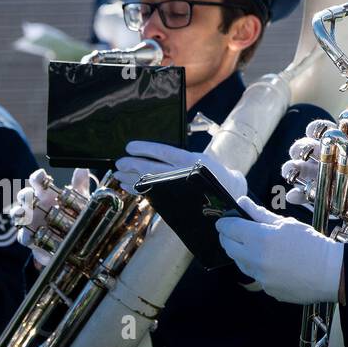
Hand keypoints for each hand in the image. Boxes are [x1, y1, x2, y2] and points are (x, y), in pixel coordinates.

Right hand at [14, 167, 90, 267]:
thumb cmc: (73, 213)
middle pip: (24, 195)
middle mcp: (36, 205)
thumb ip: (80, 184)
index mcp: (46, 193)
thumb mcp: (80, 199)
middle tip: (30, 195)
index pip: (38, 181)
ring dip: (19, 212)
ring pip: (18, 214)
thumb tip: (82, 168)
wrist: (72, 237)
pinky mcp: (30, 237)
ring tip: (25, 212)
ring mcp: (31, 221)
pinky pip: (23, 236)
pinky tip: (29, 235)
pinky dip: (25, 236)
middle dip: (25, 194)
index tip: (41, 175)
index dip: (38, 176)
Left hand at [116, 140, 247, 200]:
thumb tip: (150, 154)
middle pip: (153, 168)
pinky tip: (129, 187)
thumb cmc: (211, 172)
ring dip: (131, 178)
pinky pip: (153, 194)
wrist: (229, 190)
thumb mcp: (199, 159)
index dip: (145, 149)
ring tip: (118, 175)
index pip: (164, 151)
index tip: (129, 147)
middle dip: (132, 165)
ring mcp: (180, 187)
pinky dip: (139, 189)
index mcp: (192, 159)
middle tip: (119, 163)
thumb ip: (179, 157)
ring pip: (150, 182)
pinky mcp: (177, 199)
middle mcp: (186, 173)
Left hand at [215, 196, 343, 303]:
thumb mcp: (287, 223)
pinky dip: (260, 268)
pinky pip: (256, 276)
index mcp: (260, 238)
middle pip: (227, 247)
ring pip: (240, 263)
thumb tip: (242, 203)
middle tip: (236, 231)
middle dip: (228, 237)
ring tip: (260, 247)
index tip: (224, 220)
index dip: (224, 222)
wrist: (330, 272)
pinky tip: (275, 263)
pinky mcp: (266, 290)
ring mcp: (259, 277)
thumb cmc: (312, 244)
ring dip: (242, 253)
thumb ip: (260, 214)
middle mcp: (255, 259)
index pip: (228, 228)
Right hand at [281, 119, 335, 209]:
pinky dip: (295, 195)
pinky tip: (294, 196)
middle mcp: (321, 156)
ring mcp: (315, 174)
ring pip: (295, 166)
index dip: (315, 129)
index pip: (318, 129)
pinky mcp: (312, 193)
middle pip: (303, 147)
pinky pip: (298, 194)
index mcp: (335, 142)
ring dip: (291, 168)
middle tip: (303, 153)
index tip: (317, 133)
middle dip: (299, 148)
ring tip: (294, 173)